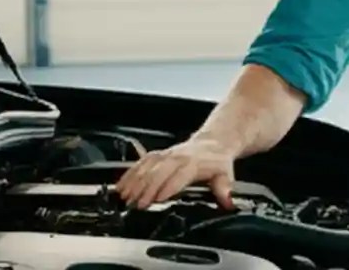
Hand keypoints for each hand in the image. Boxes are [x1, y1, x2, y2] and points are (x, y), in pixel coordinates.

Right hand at [115, 135, 237, 209]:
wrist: (213, 143)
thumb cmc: (217, 162)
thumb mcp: (225, 175)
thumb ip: (224, 188)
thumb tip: (228, 200)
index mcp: (193, 163)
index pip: (178, 176)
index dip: (167, 188)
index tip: (157, 200)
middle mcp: (177, 157)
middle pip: (158, 172)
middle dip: (146, 188)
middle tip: (136, 204)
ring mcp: (165, 154)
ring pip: (146, 166)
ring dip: (134, 182)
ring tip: (125, 197)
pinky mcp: (157, 154)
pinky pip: (140, 162)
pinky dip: (129, 174)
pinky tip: (120, 186)